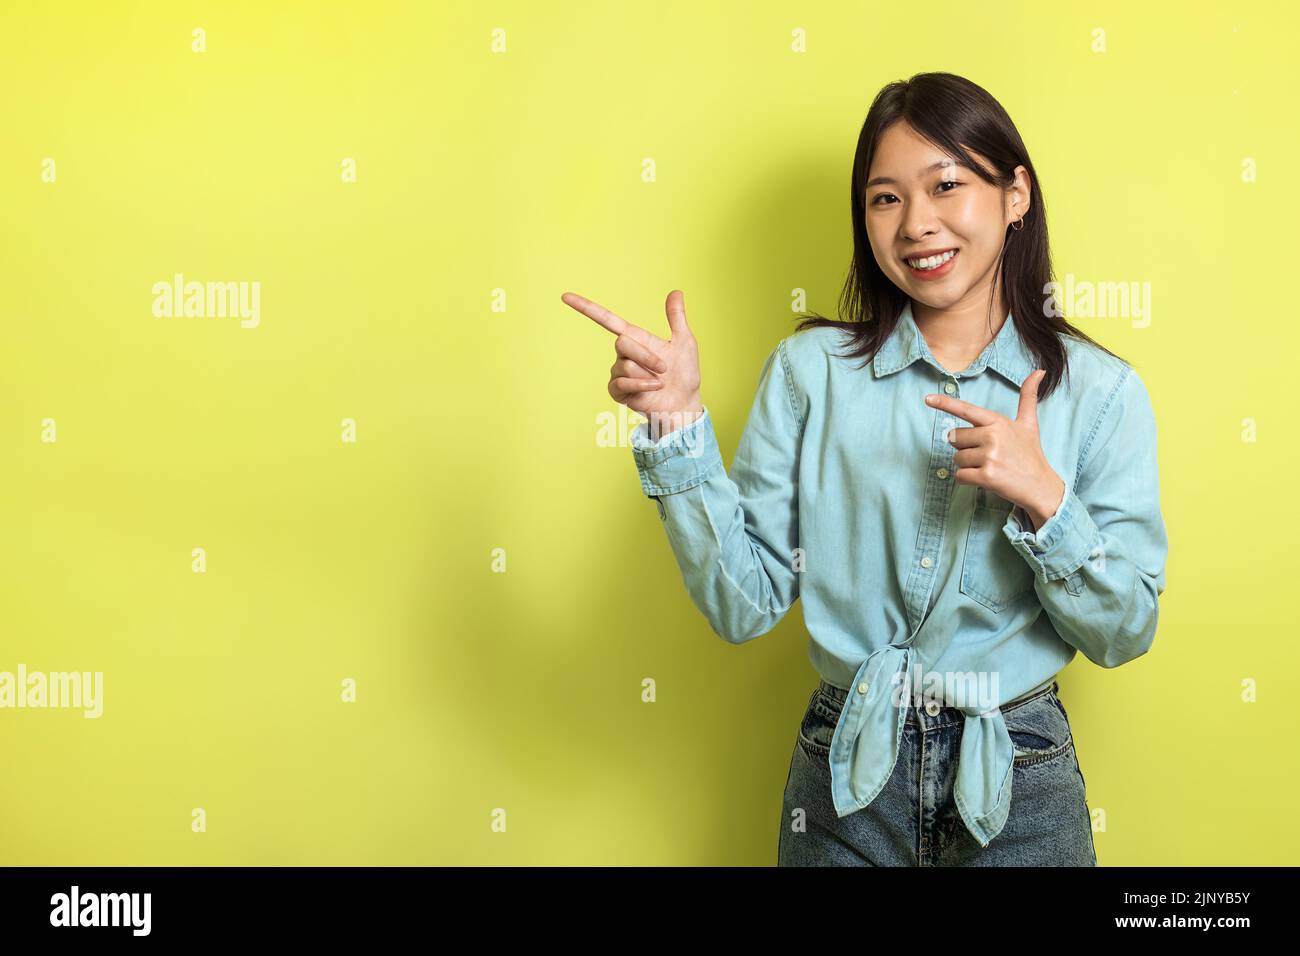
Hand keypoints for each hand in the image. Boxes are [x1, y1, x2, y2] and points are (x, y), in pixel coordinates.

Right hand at [561, 289, 703, 438]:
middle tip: (663, 368)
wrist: (684, 402)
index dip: (586, 308)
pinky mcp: (617, 391)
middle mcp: (623, 354)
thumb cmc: (684, 373)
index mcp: (635, 338)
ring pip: (626, 366)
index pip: (606, 319)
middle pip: (622, 343)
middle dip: (646, 355)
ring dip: (648, 374)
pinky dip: (643, 386)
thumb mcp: (684, 341)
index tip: (565, 296)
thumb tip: (676, 291)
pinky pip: (623, 383)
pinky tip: (654, 388)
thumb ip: (676, 317)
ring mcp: (618, 373)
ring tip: (660, 381)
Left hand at [923, 369, 1065, 529]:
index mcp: (998, 422)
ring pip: (957, 459)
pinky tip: (984, 479)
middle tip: (987, 455)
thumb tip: (1039, 370)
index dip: (945, 404)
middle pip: (955, 439)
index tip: (927, 399)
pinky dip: (967, 480)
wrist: (1040, 486)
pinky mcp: (986, 476)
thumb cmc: (1031, 454)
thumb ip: (1028, 397)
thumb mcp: (1029, 423)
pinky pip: (959, 476)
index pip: (966, 410)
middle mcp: (992, 436)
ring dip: (968, 466)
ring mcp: (989, 456)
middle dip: (965, 448)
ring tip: (989, 467)